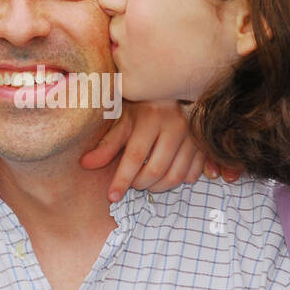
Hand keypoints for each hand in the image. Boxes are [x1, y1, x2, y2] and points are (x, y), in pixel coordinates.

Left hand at [79, 100, 238, 201]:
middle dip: (140, 184)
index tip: (112, 196)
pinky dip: (178, 181)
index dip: (122, 179)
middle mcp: (175, 124)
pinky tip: (166, 175)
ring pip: (175, 176)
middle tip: (132, 183)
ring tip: (146, 181)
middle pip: (156, 169)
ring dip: (158, 187)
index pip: (135, 156)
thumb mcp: (122, 121)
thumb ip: (106, 144)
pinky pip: (192, 175)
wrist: (172, 93)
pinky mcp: (203, 145)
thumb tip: (85, 165)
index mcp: (151, 116)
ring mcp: (193, 135)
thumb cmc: (142, 107)